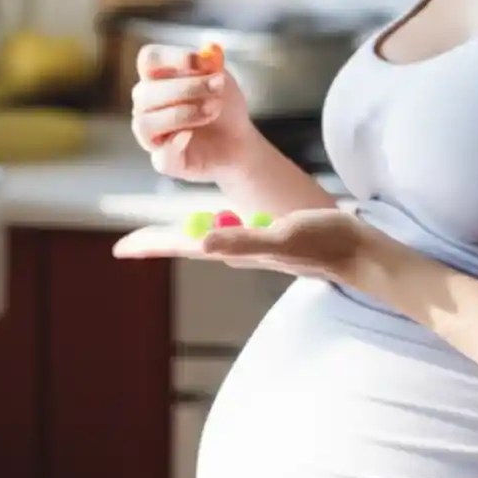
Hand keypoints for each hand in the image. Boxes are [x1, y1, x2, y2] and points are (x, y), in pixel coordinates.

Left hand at [113, 208, 393, 286]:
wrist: (357, 251)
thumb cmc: (323, 242)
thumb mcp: (282, 236)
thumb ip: (241, 241)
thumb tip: (202, 243)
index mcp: (234, 250)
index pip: (183, 247)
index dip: (151, 245)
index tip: (119, 249)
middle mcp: (236, 251)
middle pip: (187, 245)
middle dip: (157, 243)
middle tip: (127, 243)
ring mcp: (250, 247)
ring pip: (203, 241)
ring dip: (178, 238)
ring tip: (155, 237)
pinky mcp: (264, 239)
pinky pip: (225, 234)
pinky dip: (207, 228)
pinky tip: (206, 225)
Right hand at [131, 44, 257, 182]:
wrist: (238, 141)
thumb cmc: (224, 106)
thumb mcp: (221, 80)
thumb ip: (210, 67)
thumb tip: (206, 53)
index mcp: (156, 78)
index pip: (148, 59)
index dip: (171, 57)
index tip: (202, 62)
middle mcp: (146, 106)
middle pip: (144, 92)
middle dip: (186, 88)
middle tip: (217, 88)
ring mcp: (152, 135)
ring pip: (145, 124)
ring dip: (182, 114)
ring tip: (214, 110)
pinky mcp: (164, 161)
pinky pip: (160, 156)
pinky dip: (175, 145)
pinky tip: (191, 135)